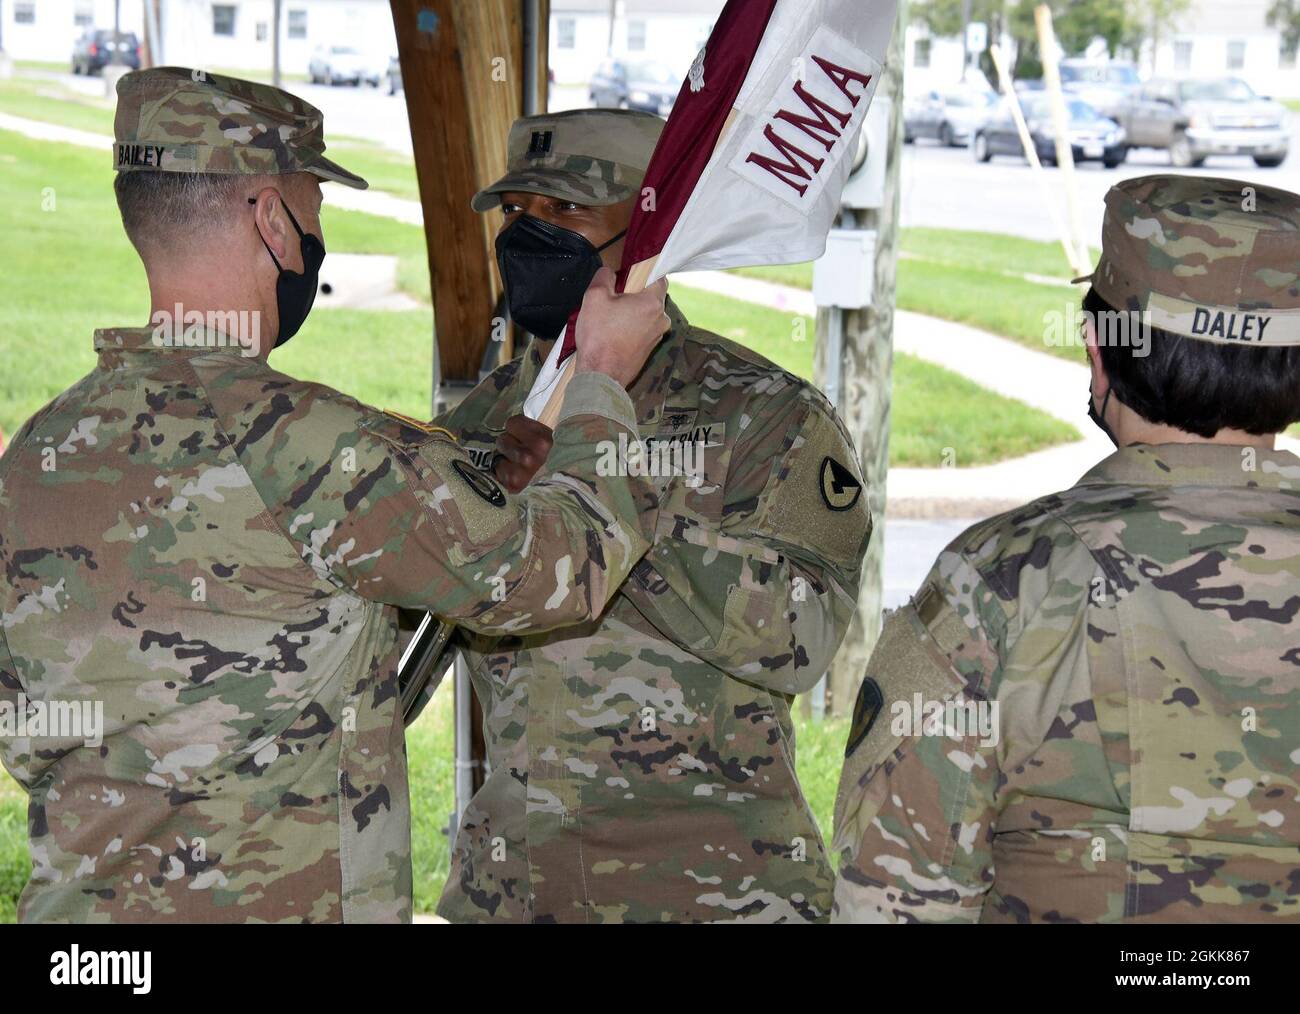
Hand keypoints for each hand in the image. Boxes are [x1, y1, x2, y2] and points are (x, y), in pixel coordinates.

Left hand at [492, 414, 553, 493]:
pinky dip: (502, 471)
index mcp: (543, 441)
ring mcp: (520, 472)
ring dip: (505, 458)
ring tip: (519, 465)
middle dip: (509, 445)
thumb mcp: (550, 438)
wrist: (563, 487)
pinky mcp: (513, 484)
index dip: (517, 429)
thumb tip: (513, 423)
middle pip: (502, 439)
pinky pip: (496, 470)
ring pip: (497, 454)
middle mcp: (530, 457)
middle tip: (523, 453)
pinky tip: (515, 474)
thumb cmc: (554, 459)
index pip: (512, 423)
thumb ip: (533, 429)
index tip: (526, 436)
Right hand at [572, 266, 669, 386]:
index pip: (659, 278)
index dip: (643, 274)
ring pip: (646, 315)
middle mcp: (662, 319)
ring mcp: (657, 337)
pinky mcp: (650, 350)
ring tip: (610, 319)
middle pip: (651, 297)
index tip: (627, 277)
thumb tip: (610, 273)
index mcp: (653, 303)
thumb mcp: (594, 296)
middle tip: (613, 299)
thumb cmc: (599, 335)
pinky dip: (632, 328)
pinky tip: (614, 333)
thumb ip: (604, 277)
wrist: (601, 375)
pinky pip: (643, 330)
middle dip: (634, 295)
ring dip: (632, 312)